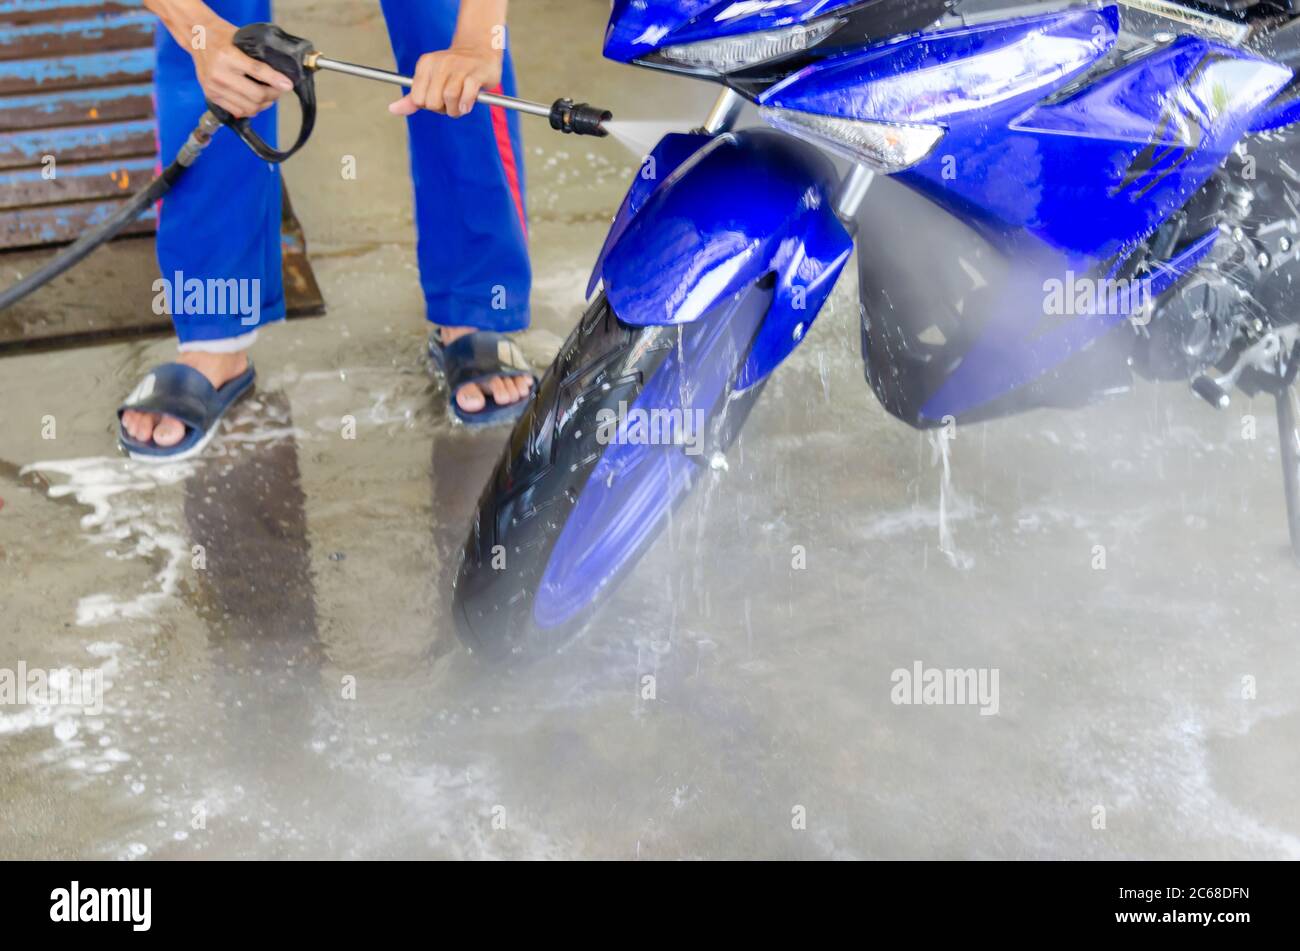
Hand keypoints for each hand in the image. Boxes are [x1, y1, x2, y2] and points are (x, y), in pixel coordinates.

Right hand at [192, 18, 292, 117]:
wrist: (196, 36)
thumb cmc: (221, 36)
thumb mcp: (240, 38)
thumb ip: (257, 56)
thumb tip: (280, 75)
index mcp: (227, 55)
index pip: (257, 71)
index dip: (276, 80)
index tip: (288, 85)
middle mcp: (219, 73)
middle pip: (256, 95)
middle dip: (273, 95)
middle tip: (279, 90)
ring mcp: (214, 87)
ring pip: (249, 107)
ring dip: (264, 104)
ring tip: (269, 96)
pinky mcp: (211, 95)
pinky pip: (238, 111)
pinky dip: (251, 109)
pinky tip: (255, 102)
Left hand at [388, 46, 502, 118]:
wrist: (479, 51)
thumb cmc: (453, 72)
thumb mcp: (430, 81)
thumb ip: (412, 98)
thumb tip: (392, 109)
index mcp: (425, 64)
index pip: (418, 99)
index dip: (428, 105)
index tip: (437, 99)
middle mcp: (440, 63)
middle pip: (432, 102)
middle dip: (442, 110)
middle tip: (450, 104)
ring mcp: (458, 67)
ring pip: (449, 98)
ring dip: (455, 110)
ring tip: (460, 106)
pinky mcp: (475, 73)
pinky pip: (466, 95)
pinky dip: (466, 105)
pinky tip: (468, 104)